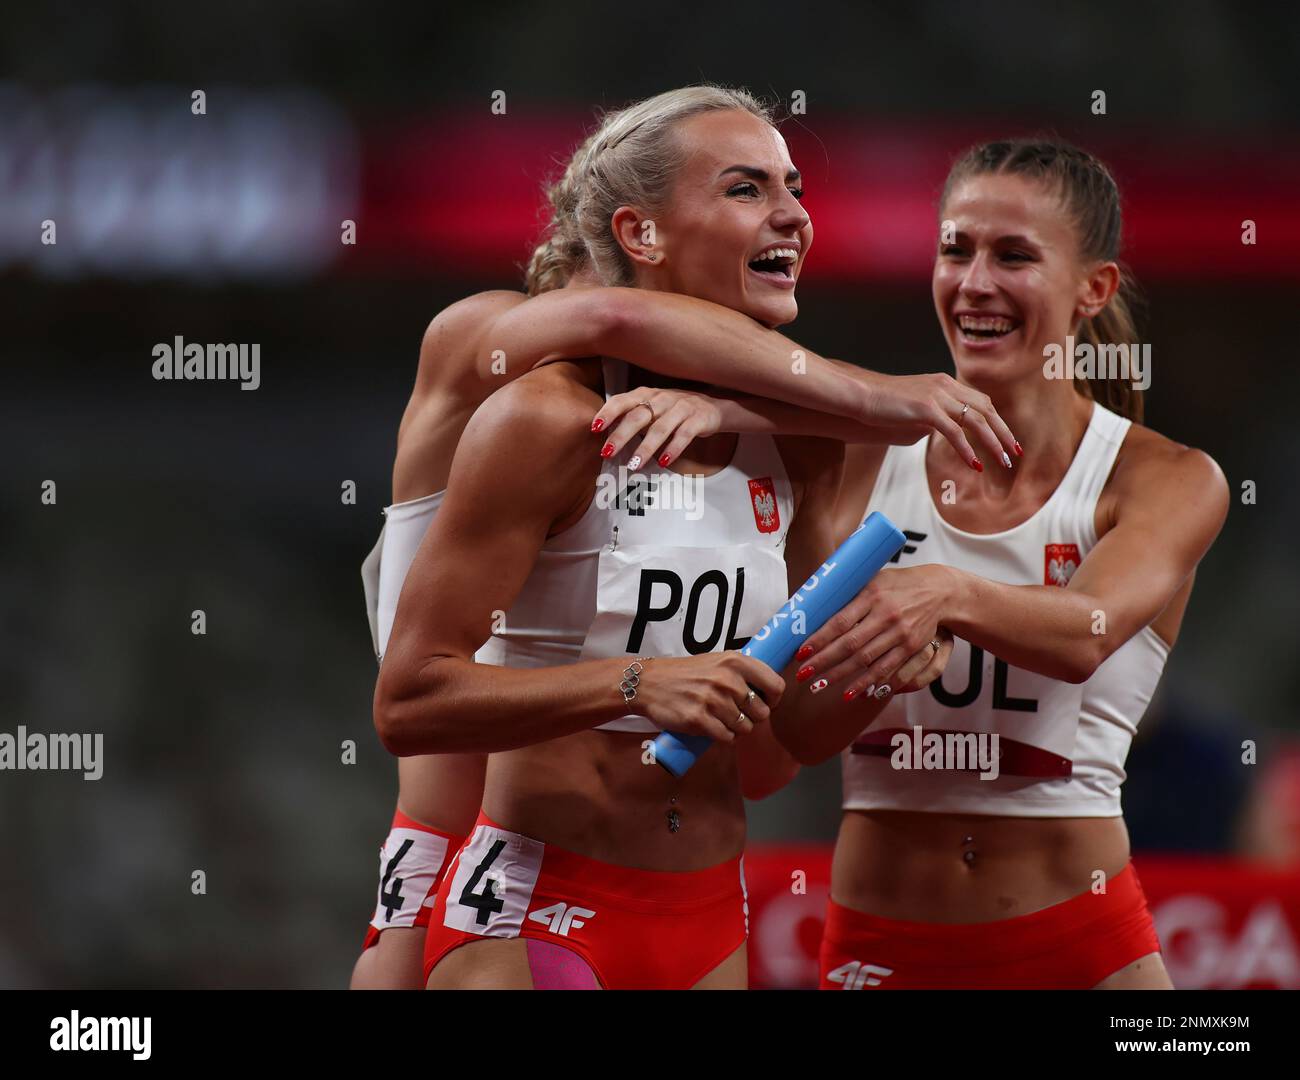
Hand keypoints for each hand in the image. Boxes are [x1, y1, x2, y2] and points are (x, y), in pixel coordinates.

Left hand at [590, 388, 723, 469]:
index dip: (608, 413)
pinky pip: (684, 435)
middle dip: (621, 434)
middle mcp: (662, 398)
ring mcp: (681, 408)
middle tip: (607, 452)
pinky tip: (664, 462)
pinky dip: (673, 449)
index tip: (594, 428)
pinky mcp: (698, 420)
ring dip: (645, 448)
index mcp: (646, 394)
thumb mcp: (652, 408)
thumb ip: (630, 416)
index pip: (623, 400)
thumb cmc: (674, 410)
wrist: (714, 407)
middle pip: (638, 416)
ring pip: (660, 428)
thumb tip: (601, 433)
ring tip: (634, 465)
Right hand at [630, 652, 784, 742]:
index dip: (774, 699)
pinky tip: (713, 727)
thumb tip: (770, 691)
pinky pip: (728, 738)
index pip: (776, 686)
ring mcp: (713, 701)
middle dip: (752, 717)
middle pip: (763, 712)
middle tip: (736, 713)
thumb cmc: (687, 673)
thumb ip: (743, 672)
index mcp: (736, 661)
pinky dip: (724, 737)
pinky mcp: (699, 720)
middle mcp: (728, 680)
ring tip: (721, 719)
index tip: (765, 703)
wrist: (649, 683)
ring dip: (737, 728)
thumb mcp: (718, 661)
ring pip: (746, 728)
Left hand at [796, 564, 955, 698]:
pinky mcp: (912, 647)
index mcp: (872, 594)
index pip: (840, 621)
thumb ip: (849, 595)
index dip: (819, 639)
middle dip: (823, 662)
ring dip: (840, 676)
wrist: (939, 591)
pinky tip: (850, 693)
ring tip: (818, 686)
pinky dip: (867, 683)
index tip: (801, 652)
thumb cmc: (897, 584)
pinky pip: (887, 670)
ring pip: (866, 661)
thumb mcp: (873, 580)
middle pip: (850, 644)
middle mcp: (886, 614)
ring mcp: (901, 633)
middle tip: (802, 675)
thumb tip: (814, 610)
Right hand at [854, 370, 1020, 471]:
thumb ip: (932, 418)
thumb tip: (940, 432)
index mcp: (944, 383)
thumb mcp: (914, 408)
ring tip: (1001, 461)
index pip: (980, 401)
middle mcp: (945, 386)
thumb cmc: (881, 405)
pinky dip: (966, 449)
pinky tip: (973, 464)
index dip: (997, 421)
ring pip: (974, 420)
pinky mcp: (926, 408)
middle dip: (1003, 432)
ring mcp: (936, 395)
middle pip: (985, 409)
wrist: (860, 395)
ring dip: (991, 443)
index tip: (1007, 439)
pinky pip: (954, 431)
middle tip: (1014, 453)